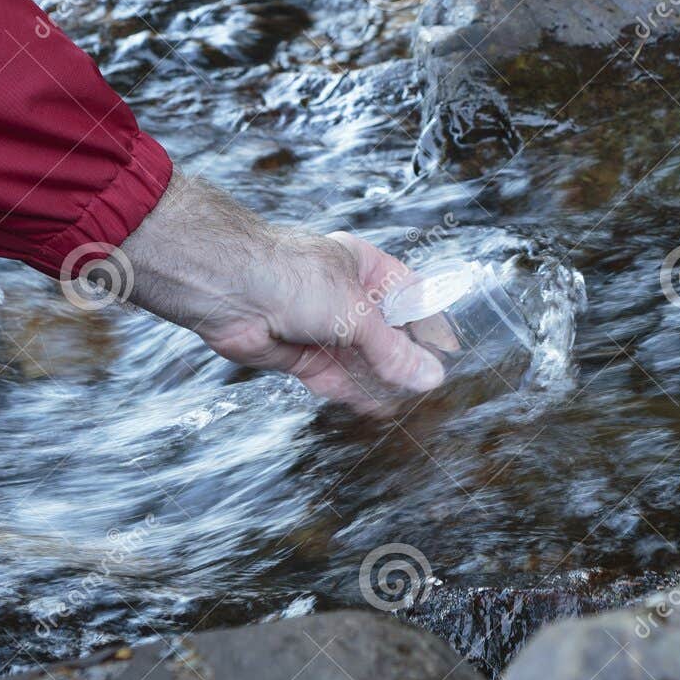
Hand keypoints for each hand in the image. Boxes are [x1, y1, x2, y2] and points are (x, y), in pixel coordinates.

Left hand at [114, 171, 444, 410]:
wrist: (227, 290)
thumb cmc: (289, 276)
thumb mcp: (354, 311)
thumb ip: (391, 349)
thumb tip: (430, 377)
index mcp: (365, 268)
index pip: (411, 296)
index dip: (431, 325)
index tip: (451, 355)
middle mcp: (345, 296)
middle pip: (387, 334)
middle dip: (407, 362)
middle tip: (434, 391)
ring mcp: (322, 327)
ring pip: (363, 361)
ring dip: (384, 383)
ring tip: (415, 408)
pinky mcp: (301, 356)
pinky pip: (337, 380)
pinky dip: (357, 395)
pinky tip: (381, 411)